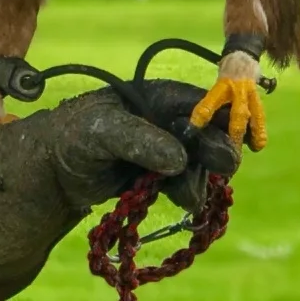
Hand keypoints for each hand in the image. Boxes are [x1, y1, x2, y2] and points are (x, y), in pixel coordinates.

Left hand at [25, 80, 240, 213]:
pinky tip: (183, 202)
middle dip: (217, 155)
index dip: (229, 120)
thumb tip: (179, 160)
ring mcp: (164, 149)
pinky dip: (187, 193)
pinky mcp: (157, 175)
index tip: (247, 143)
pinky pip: (184, 183)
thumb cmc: (74, 136)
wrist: (52, 169)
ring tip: (186, 197)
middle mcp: (167, 121)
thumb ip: (140, 140)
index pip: (204, 104)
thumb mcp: (103, 131)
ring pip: (199, 164)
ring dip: (199, 181)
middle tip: (221, 172)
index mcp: (158, 98)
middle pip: (209, 136)